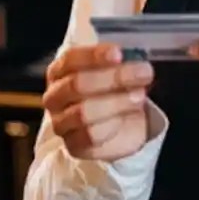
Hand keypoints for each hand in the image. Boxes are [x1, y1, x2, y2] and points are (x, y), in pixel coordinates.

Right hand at [43, 43, 154, 160]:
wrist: (121, 125)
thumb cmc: (113, 90)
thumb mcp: (115, 70)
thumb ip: (119, 62)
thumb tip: (134, 57)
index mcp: (59, 71)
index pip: (71, 59)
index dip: (95, 56)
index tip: (119, 54)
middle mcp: (54, 96)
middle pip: (78, 84)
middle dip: (114, 77)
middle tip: (143, 73)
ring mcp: (60, 123)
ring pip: (84, 112)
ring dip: (117, 102)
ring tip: (139, 96)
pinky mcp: (73, 145)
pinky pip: (91, 136)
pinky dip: (113, 126)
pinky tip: (126, 118)